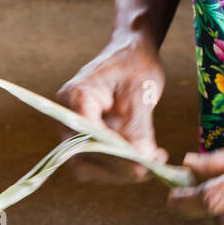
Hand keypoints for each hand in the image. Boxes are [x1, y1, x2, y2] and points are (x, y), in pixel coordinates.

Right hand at [56, 29, 168, 181]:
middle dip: (119, 168)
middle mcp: (67, 116)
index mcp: (76, 96)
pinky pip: (99, 162)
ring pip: (91, 166)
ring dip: (123, 171)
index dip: (111, 154)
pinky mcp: (87, 139)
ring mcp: (74, 130)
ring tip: (156, 160)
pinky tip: (150, 158)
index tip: (140, 163)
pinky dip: (123, 166)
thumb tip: (141, 162)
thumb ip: (138, 128)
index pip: (86, 134)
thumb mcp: (141, 93)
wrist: (131, 54)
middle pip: (83, 156)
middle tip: (152, 166)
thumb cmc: (135, 66)